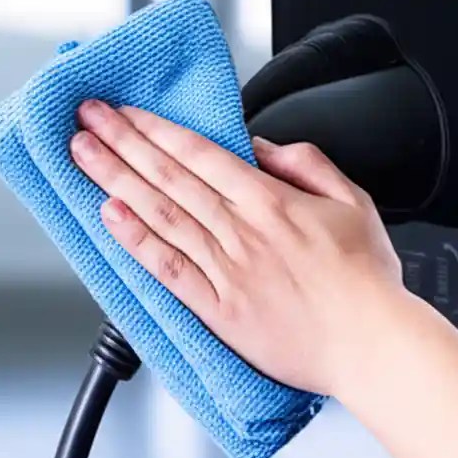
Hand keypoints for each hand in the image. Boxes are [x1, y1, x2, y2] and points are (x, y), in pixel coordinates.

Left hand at [69, 99, 413, 396]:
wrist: (373, 345)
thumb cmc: (366, 282)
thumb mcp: (352, 201)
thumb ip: (306, 164)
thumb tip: (261, 146)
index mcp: (270, 200)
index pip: (199, 152)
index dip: (156, 128)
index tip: (125, 111)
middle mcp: (241, 229)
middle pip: (169, 175)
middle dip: (123, 141)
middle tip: (88, 116)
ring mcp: (225, 269)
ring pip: (160, 213)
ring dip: (116, 179)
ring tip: (84, 154)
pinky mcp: (218, 309)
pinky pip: (168, 269)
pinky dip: (136, 241)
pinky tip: (110, 216)